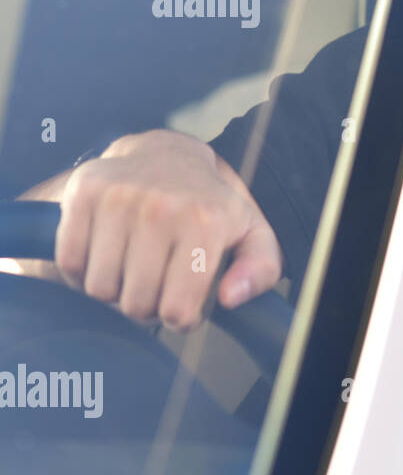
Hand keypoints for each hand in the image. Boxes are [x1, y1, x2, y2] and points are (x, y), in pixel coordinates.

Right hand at [50, 129, 281, 330]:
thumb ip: (260, 270)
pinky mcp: (85, 192)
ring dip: (114, 290)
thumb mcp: (253, 234)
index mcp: (207, 222)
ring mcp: (119, 197)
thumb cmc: (211, 206)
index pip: (178, 309)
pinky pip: (70, 261)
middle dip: (147, 306)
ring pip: (99, 288)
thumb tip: (230, 297)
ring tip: (133, 269)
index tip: (184, 307)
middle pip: (135, 304)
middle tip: (157, 286)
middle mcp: (162, 207)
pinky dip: (82, 271)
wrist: (167, 155)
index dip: (180, 319)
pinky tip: (107, 255)